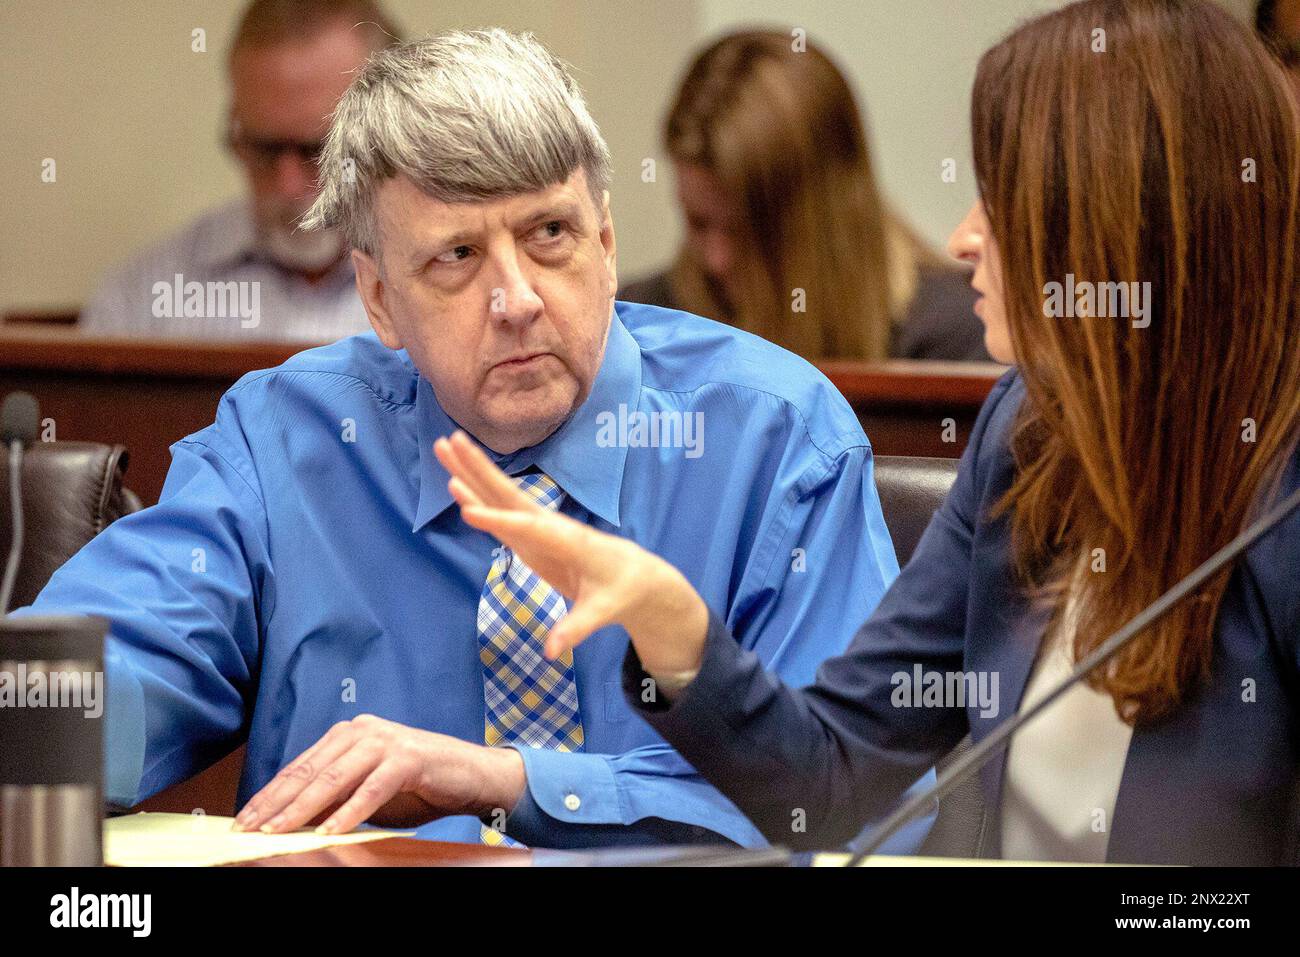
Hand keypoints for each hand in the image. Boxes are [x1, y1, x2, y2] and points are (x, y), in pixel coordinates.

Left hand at [232, 714, 525, 833]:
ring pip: (335, 778)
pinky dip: (350, 812)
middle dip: (277, 803)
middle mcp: (363, 730)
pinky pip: (372, 789)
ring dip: (304, 809)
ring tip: (278, 831)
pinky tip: (330, 831)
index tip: (245, 820)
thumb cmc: (420, 785)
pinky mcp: (409, 758)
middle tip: (250, 828)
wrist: (473, 774)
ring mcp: (386, 741)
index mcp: (349, 734)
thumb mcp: (369, 791)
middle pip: (310, 771)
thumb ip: (337, 798)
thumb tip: (293, 821)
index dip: (270, 795)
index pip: (300, 767)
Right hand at [434, 431, 709, 676]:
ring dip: (471, 471)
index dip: (500, 522)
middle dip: (479, 469)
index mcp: (568, 540)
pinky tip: (455, 484)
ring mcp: (538, 527)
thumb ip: (576, 628)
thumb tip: (552, 651)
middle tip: (448, 441)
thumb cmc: (619, 591)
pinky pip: (499, 512)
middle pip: (509, 494)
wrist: (634, 575)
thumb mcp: (603, 612)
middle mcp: (549, 525)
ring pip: (500, 495)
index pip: (530, 529)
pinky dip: (476, 496)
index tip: (467, 511)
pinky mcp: (530, 535)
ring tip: (443, 447)